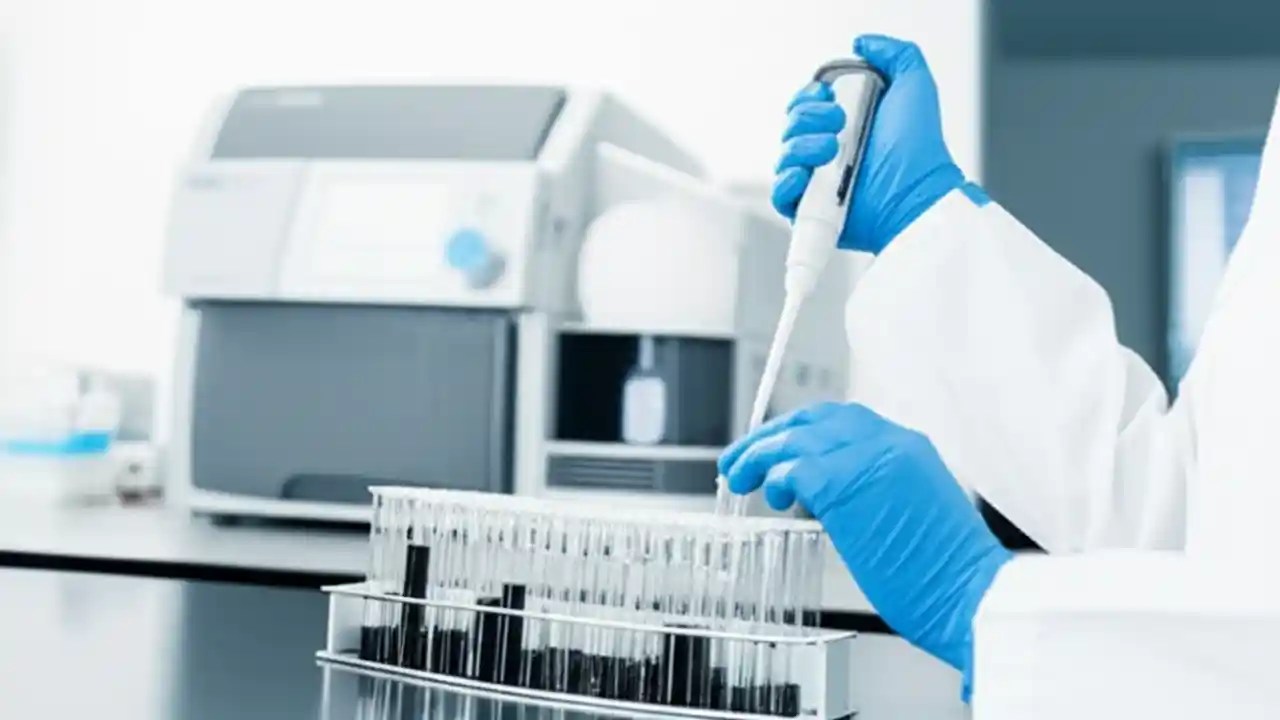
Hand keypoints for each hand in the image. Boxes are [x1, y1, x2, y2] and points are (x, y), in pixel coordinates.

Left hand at [718, 402, 1011, 688]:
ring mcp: (871, 460)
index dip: (798, 431)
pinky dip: (778, 479)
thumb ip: (866, 491)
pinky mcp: (850, 485)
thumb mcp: (906, 513)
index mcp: (907, 447)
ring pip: (797, 439)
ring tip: (739, 479)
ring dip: (759, 457)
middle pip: (812, 420)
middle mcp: (890, 443)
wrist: (972, 597)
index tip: (773, 449)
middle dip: (769, 437)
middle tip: (739, 460)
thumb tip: (818, 494)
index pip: (840, 420)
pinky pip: (797, 468)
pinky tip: (776, 498)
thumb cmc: (942, 575)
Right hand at [773, 34, 965, 253]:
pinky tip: (805, 176)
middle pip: (790, 127)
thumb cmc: (918, 147)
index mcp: (842, 126)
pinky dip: (786, 182)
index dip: (808, 96)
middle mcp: (826, 153)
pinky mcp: (810, 211)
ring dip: (802, 147)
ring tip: (832, 150)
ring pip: (784, 157)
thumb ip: (893, 54)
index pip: (804, 105)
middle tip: (839, 122)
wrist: (916, 192)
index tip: (827, 94)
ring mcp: (817, 183)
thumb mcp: (914, 84)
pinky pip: (780, 195)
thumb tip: (862, 43)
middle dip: (808, 117)